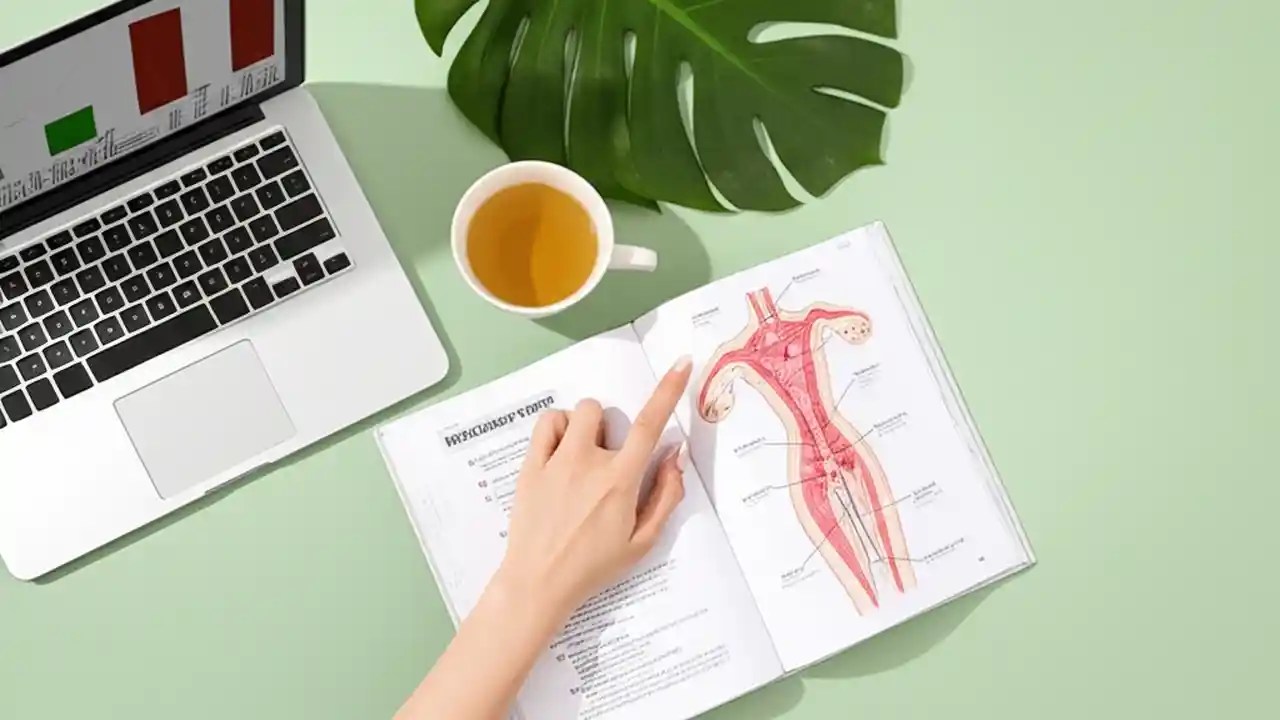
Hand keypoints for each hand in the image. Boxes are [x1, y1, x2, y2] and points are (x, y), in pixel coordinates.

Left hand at [494, 355, 693, 622]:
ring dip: (587, 425)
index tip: (682, 363)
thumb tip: (674, 453)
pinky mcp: (530, 466)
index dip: (669, 390)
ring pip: (579, 412)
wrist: (539, 582)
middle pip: (607, 415)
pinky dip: (558, 427)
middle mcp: (588, 463)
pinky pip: (547, 422)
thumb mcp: (643, 541)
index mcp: (620, 481)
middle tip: (607, 467)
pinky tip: (561, 451)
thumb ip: (666, 495)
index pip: (649, 425)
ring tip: (582, 456)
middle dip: (612, 432)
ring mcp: (556, 461)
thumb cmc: (595, 566)